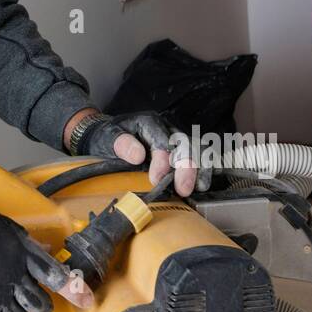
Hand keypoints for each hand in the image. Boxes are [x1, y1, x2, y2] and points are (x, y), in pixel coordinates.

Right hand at [0, 197, 93, 311]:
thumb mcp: (3, 225)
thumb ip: (26, 243)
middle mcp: (14, 278)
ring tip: (4, 299)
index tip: (86, 298)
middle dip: (41, 304)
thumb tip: (43, 252)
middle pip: (41, 304)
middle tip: (32, 299)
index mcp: (23, 255)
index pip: (56, 276)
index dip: (74, 289)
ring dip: (17, 311)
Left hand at [65, 109, 207, 195]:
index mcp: (149, 123)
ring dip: (200, 168)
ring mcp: (176, 139)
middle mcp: (167, 129)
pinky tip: (202, 184)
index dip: (162, 161)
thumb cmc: (108, 136)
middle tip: (183, 188)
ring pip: (198, 148)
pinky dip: (204, 169)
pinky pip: (200, 156)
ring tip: (199, 187)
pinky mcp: (181, 151)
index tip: (156, 179)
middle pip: (185, 144)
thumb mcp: (108, 138)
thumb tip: (138, 155)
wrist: (107, 135)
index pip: (162, 141)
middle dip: (186, 167)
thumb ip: (121, 144)